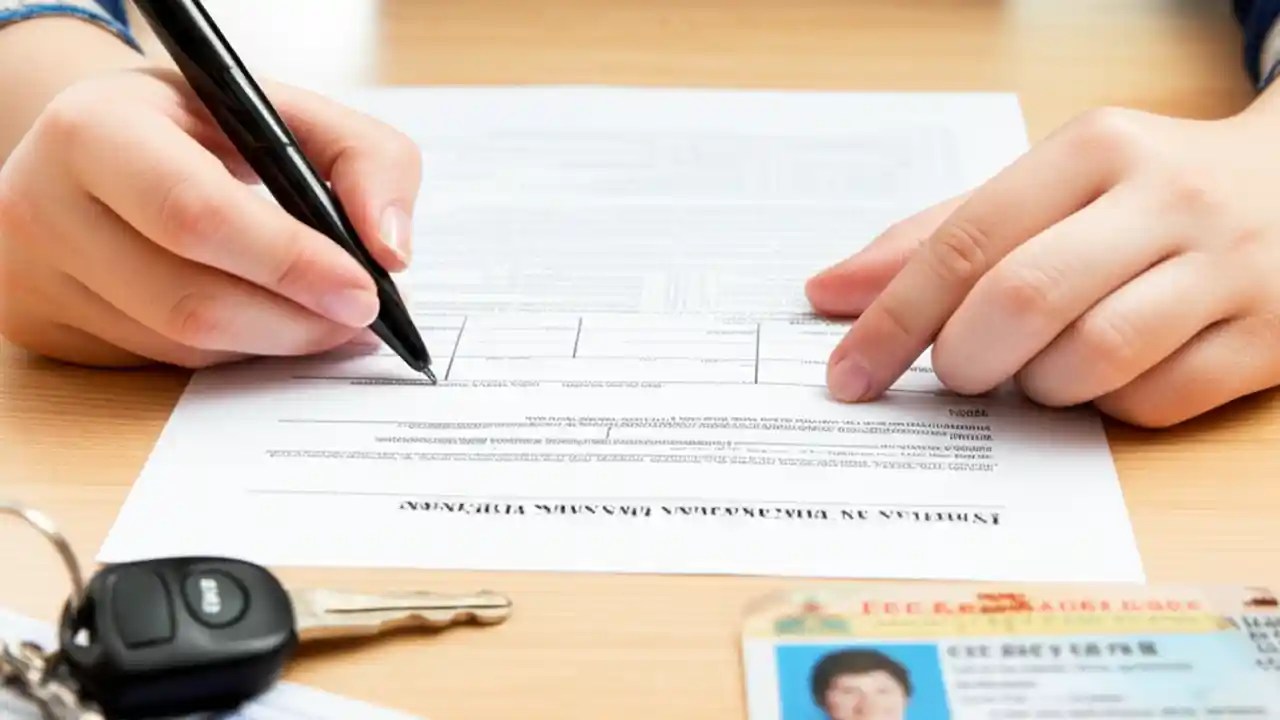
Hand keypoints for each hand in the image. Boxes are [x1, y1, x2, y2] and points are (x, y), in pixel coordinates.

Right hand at [0, 68, 420, 367]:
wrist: (91, 146)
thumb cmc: (199, 127)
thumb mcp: (282, 110)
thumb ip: (366, 158)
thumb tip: (391, 251)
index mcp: (96, 130)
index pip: (198, 214)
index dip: (290, 262)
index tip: (363, 291)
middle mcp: (43, 204)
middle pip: (190, 302)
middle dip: (297, 322)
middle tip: (359, 318)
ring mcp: (35, 275)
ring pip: (182, 346)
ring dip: (273, 343)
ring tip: (324, 318)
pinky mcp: (44, 327)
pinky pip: (162, 364)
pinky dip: (232, 352)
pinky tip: (265, 323)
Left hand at [806, 105, 1279, 427]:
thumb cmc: (1144, 193)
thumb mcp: (1048, 186)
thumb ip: (939, 234)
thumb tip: (830, 293)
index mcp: (1095, 148)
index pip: (966, 242)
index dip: (893, 319)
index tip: (847, 375)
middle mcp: (1165, 199)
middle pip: (1023, 300)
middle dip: (964, 358)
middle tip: (959, 371)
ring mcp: (1227, 270)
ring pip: (1092, 359)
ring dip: (1040, 385)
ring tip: (1043, 365)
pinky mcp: (1267, 340)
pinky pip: (1154, 403)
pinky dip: (1107, 407)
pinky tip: (1108, 377)